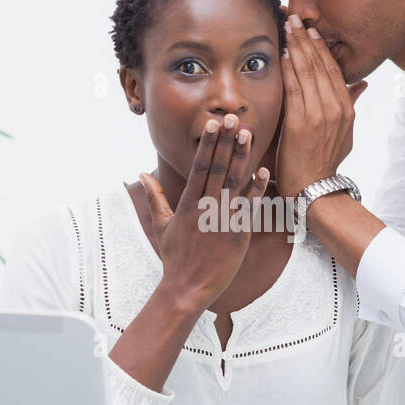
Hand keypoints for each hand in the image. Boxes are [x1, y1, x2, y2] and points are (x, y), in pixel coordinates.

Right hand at [139, 114, 268, 312]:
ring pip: (234, 183)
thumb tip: (140, 174)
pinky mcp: (238, 234)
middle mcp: (205, 208)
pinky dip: (257, 189)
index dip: (207, 145)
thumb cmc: (175, 256)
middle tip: (232, 118)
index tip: (213, 125)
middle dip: (225, 142)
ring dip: (241, 157)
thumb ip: (154, 197)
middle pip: (216, 168)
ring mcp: (223, 220)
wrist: (188, 287)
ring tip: (248, 135)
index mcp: (187, 204)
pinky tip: (264, 172)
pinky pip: (250, 207)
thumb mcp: (161, 225)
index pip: (198, 167)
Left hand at [276, 14, 367, 197]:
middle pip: (319, 65)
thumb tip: (361, 83)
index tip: (311, 29)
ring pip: (307, 72)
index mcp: (346, 108)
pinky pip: (294, 88)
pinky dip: (288, 68)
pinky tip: (283, 53)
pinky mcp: (300, 122)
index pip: (333, 69)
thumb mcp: (346, 132)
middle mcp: (335, 108)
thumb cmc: (325, 160)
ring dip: (296, 47)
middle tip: (295, 18)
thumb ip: (351, 103)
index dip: (321, 46)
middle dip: (306, 39)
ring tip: (287, 28)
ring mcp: (318, 114)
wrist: (314, 187)